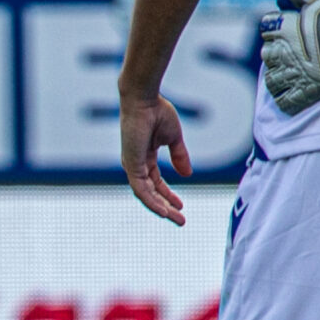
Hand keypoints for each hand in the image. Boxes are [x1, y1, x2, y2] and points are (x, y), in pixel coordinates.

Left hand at [120, 95, 191, 224]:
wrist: (144, 100)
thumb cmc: (156, 111)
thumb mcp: (173, 138)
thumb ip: (179, 156)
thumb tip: (187, 174)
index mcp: (144, 157)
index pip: (156, 182)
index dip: (168, 195)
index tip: (181, 206)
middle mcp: (136, 164)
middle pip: (151, 192)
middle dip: (166, 206)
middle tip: (180, 220)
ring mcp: (132, 165)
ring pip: (146, 194)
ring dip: (161, 208)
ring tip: (176, 219)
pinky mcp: (131, 165)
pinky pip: (141, 189)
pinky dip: (152, 201)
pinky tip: (163, 211)